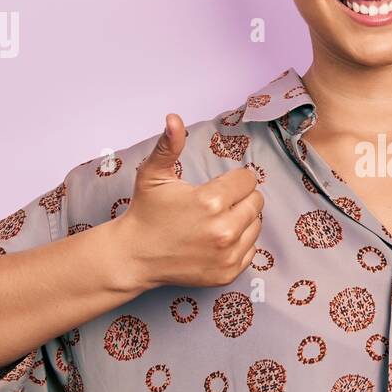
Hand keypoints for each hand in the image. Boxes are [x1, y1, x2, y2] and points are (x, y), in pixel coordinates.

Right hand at [111, 114, 263, 290]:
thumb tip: (174, 118)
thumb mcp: (153, 175)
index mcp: (210, 201)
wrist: (135, 256)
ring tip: (215, 221)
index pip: (248, 179)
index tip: (218, 186)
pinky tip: (217, 241)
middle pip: (256, 201)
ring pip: (256, 225)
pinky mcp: (228, 273)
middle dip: (240, 198)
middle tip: (216, 204)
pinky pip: (251, 249)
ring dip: (242, 220)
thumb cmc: (146, 212)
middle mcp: (224, 229)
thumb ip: (168, 145)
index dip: (234, 179)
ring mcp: (227, 254)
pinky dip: (239, 243)